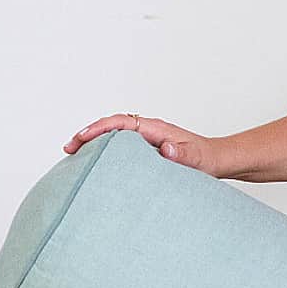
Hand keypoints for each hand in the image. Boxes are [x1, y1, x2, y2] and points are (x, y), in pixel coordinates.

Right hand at [62, 114, 223, 177]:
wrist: (217, 160)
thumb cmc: (207, 159)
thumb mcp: (197, 159)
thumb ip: (183, 155)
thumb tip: (167, 149)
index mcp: (156, 129)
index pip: (121, 122)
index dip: (99, 128)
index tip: (82, 138)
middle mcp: (148, 131)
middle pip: (112, 127)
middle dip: (88, 135)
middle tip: (68, 149)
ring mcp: (146, 140)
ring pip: (114, 137)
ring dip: (94, 144)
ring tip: (74, 156)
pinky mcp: (146, 150)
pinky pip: (121, 148)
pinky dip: (105, 152)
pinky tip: (95, 165)